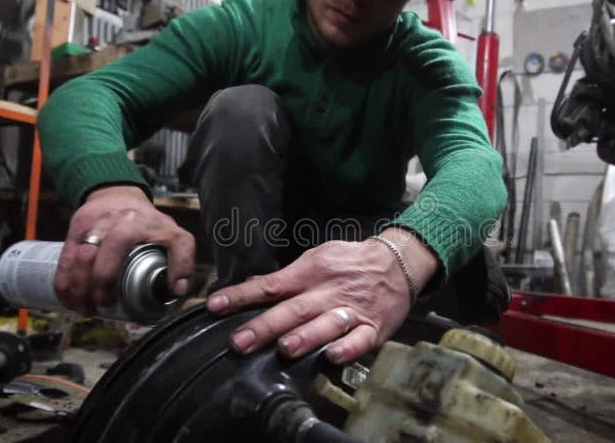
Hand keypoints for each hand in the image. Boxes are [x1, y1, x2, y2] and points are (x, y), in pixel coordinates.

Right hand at [54, 185, 195, 314]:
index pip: (126, 245)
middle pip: (96, 255)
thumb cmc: (149, 223)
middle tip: (102, 305)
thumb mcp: (174, 234)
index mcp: (138, 224)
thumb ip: (183, 258)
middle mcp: (113, 222)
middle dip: (97, 285)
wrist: (118, 196)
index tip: (119, 297)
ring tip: (85, 309)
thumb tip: (178, 289)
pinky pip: (65, 259)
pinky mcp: (74, 230)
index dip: (116, 274)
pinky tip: (69, 299)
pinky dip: (64, 282)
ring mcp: (92, 226)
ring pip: (79, 257)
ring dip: (78, 288)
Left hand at [206, 227, 438, 363]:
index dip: (242, 296)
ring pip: (326, 326)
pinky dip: (347, 349)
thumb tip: (254, 289)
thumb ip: (288, 277)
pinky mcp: (373, 328)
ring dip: (305, 337)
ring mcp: (351, 311)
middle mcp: (328, 292)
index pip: (271, 285)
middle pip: (294, 310)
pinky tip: (332, 357)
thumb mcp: (318, 257)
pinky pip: (359, 340)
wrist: (399, 262)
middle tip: (239, 341)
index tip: (215, 305)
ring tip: (285, 349)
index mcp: (311, 273)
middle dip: (266, 327)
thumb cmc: (351, 261)